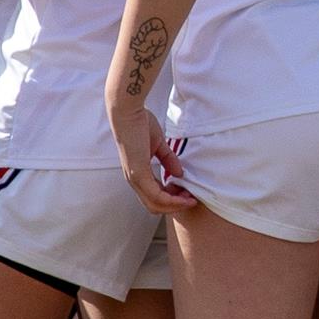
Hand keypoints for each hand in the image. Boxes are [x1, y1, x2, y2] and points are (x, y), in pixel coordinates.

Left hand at [112, 98, 195, 216]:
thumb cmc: (139, 123)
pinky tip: (183, 196)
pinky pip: (156, 196)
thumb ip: (168, 159)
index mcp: (138, 173)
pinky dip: (171, 200)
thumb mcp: (158, 143)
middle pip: (154, 206)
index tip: (187, 192)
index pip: (154, 195)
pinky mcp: (138, 175)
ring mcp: (135, 179)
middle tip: (191, 199)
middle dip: (174, 206)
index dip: (171, 198)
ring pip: (155, 205)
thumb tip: (179, 174)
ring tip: (190, 199)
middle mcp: (134, 180)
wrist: (127, 112)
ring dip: (175, 205)